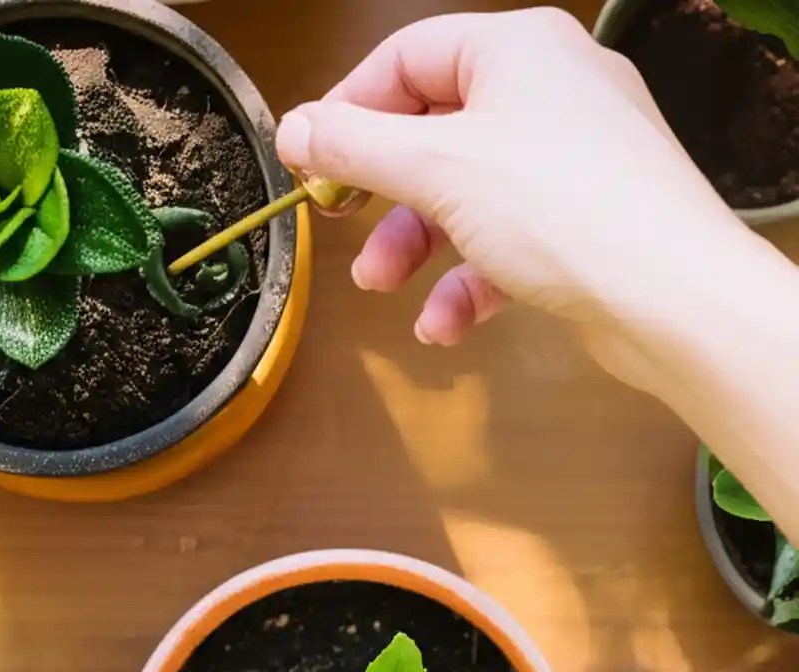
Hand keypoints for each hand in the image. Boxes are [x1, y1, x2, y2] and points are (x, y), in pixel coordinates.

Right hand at [277, 8, 744, 347]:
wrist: (676, 300)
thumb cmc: (556, 207)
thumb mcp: (433, 168)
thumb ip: (353, 145)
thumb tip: (291, 129)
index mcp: (517, 49)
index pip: (405, 58)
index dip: (347, 108)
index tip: (309, 162)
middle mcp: (549, 90)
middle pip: (432, 129)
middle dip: (381, 191)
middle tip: (338, 224)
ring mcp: (572, 156)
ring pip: (464, 191)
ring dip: (414, 243)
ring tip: (381, 285)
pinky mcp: (585, 218)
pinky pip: (506, 236)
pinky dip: (468, 278)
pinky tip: (445, 325)